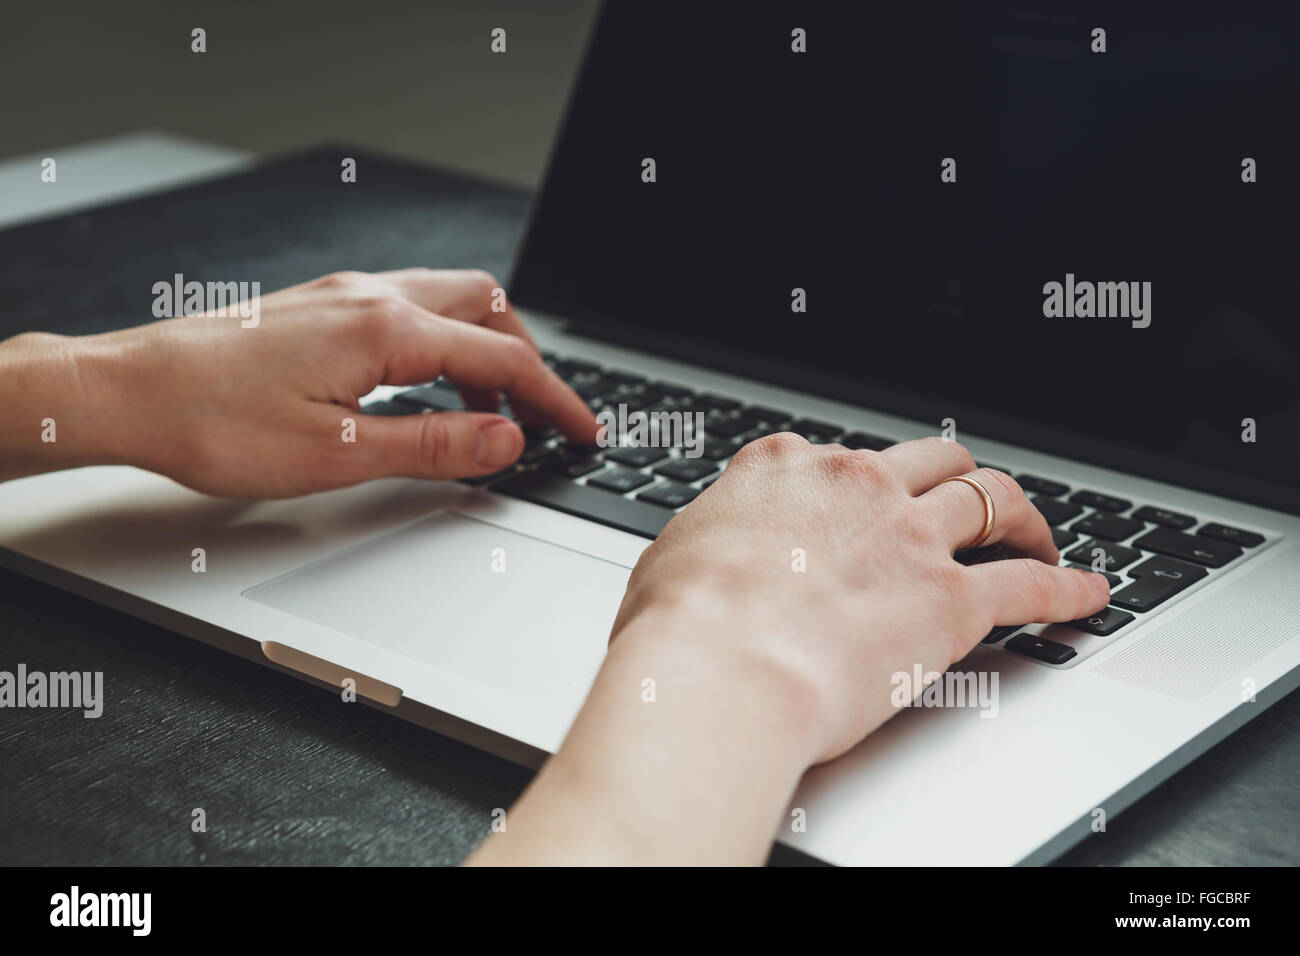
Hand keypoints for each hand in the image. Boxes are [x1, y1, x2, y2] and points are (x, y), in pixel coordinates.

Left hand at [0, 269, 598, 494]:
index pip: (501, 360)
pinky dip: (442, 342)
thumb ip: (434, 445)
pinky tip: (424, 386)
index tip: (582, 431)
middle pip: (487, 307)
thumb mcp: (337, 453)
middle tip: (538, 413)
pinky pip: (409, 307)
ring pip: (448, 300)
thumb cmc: (214, 422)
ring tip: (484, 410)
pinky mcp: (322, 305)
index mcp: (385, 330)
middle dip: (526, 358)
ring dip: (483, 347)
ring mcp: (345, 294)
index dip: (554, 400)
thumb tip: (506, 439)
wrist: (129, 391)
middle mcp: (371, 296)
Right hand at [615, 433, 1110, 762]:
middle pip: (934, 459)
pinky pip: (1028, 583)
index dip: (866, 483)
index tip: (875, 504)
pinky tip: (1088, 593)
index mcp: (786, 467)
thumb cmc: (681, 621)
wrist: (721, 666)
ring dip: (1021, 515)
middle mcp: (855, 483)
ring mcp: (908, 535)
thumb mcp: (673, 555)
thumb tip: (707, 552)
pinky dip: (1066, 587)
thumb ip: (711, 537)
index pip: (843, 458)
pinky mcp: (950, 598)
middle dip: (959, 479)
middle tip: (972, 505)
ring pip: (991, 498)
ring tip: (1037, 534)